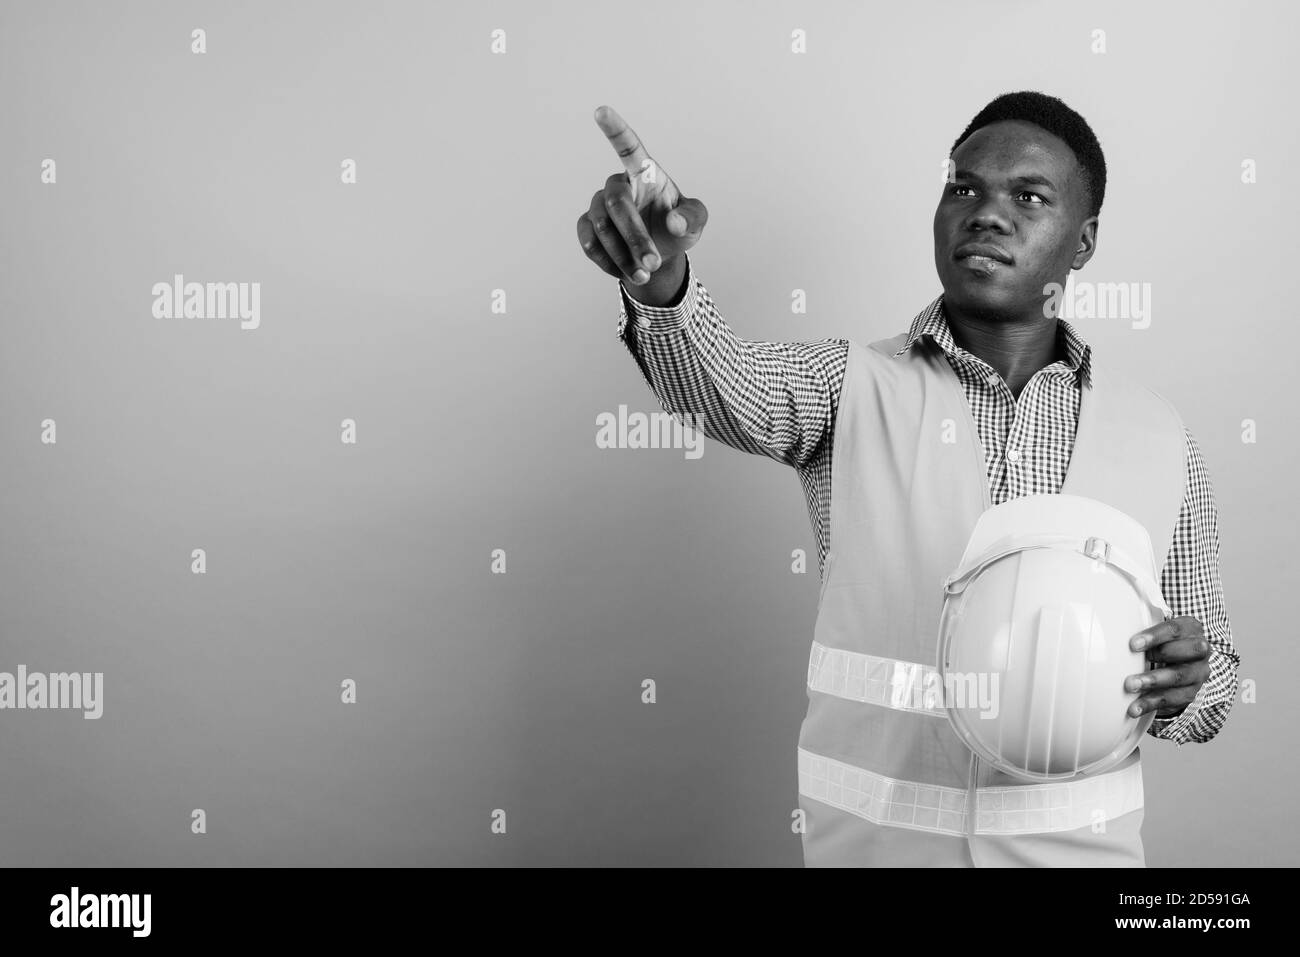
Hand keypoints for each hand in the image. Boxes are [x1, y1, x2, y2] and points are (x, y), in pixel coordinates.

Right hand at [576, 105, 708, 286]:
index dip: (615, 130)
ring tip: (644, 273)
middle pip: (617, 205)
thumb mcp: (695, 223)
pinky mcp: (587, 226)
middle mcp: (619, 184)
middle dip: (634, 238)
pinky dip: (607, 261)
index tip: (600, 110)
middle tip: (652, 264)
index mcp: (645, 173)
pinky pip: (588, 242)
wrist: (657, 257)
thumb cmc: (677, 229)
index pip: (629, 147)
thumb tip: (674, 221)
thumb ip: (693, 218)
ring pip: (601, 227)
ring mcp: (599, 205)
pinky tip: (623, 270)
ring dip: (623, 255)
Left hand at [1124, 616, 1210, 718]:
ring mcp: (1198, 672)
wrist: (1181, 663)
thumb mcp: (1156, 630)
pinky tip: (1135, 707)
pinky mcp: (1192, 692)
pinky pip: (1174, 699)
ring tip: (1130, 686)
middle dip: (1159, 657)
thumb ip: (1139, 624)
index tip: (1132, 644)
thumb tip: (1109, 624)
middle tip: (1135, 659)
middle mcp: (1200, 650)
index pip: (1175, 629)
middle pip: (1187, 651)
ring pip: (1179, 676)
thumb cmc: (1161, 642)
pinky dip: (1152, 703)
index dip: (1155, 636)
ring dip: (1152, 682)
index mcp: (1190, 629)